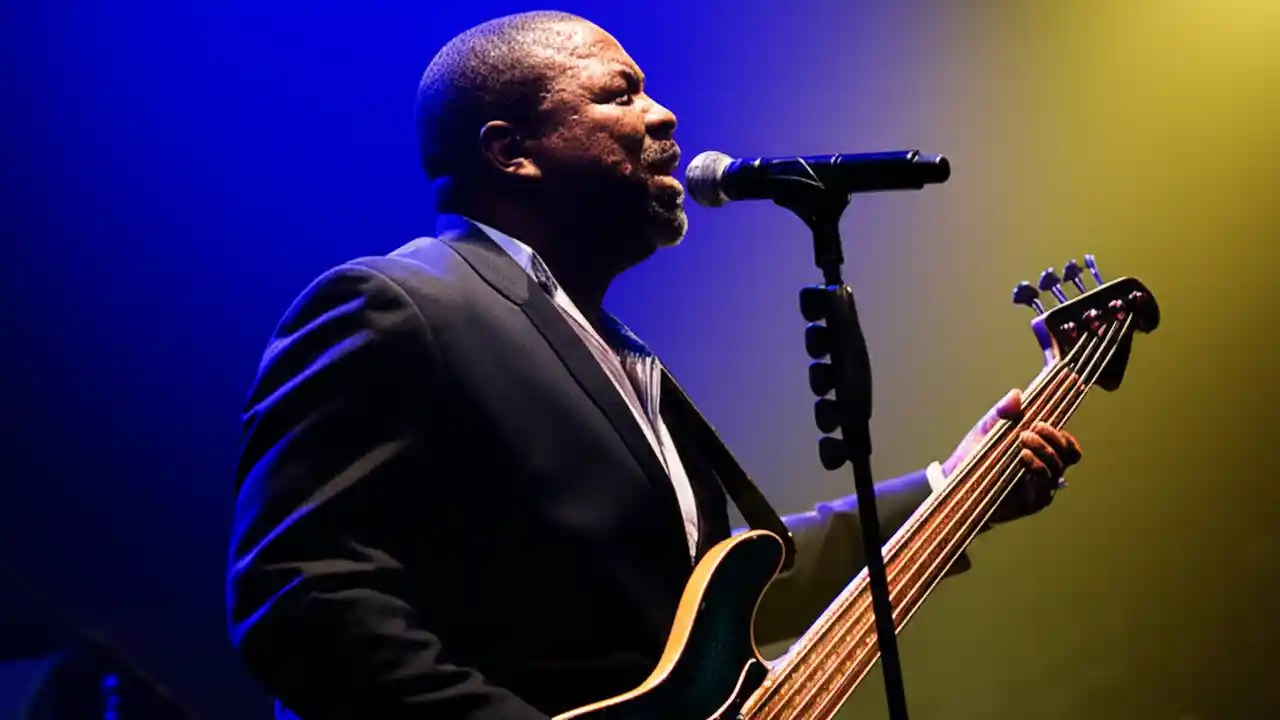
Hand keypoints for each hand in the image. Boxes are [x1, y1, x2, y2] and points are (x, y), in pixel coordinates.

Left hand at [941, 389, 1082, 525]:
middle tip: (1035, 428)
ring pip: (1058, 467)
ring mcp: (1041, 485)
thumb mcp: (987, 429)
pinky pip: (1045, 484)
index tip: (1047, 419)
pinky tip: (1024, 457)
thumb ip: (1002, 412)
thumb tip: (1017, 394)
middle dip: (1054, 438)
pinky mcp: (1034, 500)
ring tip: (1024, 440)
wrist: (955, 479)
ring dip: (1045, 450)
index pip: (1066, 443)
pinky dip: (1038, 467)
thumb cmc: (974, 453)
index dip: (1063, 433)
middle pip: (1067, 453)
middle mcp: (1046, 468)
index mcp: (1040, 450)